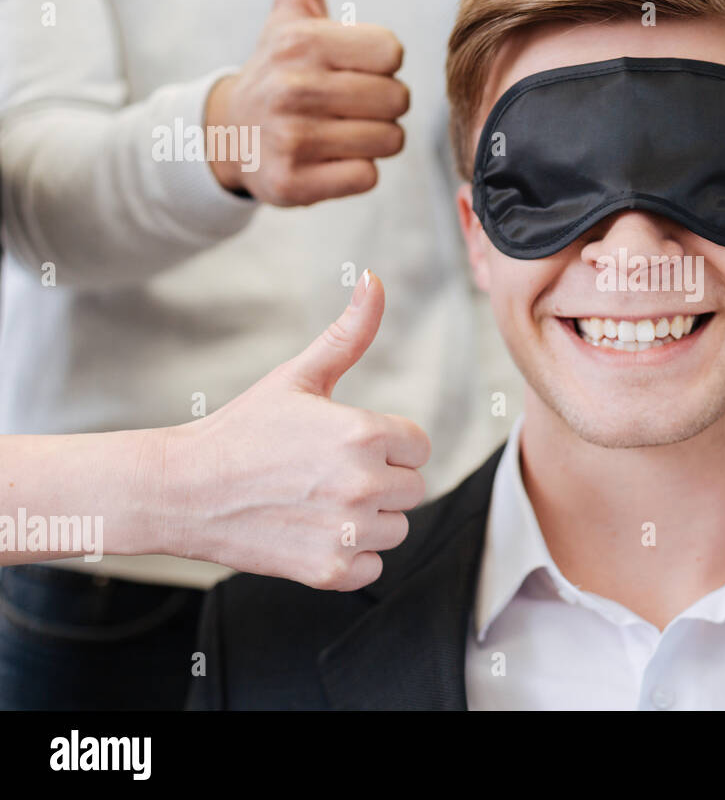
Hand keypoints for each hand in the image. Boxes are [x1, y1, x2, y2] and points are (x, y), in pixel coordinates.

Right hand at [159, 271, 431, 590]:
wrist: (183, 491)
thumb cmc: (243, 430)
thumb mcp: (298, 376)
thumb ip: (348, 333)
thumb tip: (374, 279)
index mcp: (365, 432)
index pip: (418, 445)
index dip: (386, 444)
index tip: (346, 445)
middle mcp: (364, 482)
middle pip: (411, 488)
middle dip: (379, 481)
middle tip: (326, 474)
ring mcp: (348, 530)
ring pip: (395, 528)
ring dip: (367, 520)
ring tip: (318, 502)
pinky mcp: (331, 570)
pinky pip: (374, 567)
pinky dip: (350, 556)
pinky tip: (313, 533)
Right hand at [205, 0, 408, 204]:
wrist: (228, 134)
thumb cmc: (278, 67)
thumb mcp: (290, 12)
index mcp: (302, 42)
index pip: (393, 52)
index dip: (381, 62)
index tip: (350, 65)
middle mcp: (293, 90)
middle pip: (397, 99)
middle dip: (382, 103)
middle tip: (346, 103)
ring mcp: (291, 140)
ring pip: (388, 141)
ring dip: (373, 139)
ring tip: (337, 130)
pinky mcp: (293, 185)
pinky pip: (367, 177)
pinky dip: (356, 172)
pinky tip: (328, 159)